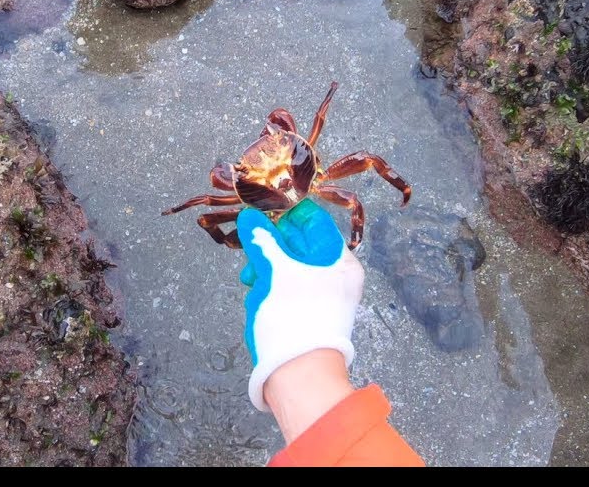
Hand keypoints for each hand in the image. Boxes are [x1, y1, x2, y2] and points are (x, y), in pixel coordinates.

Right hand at [237, 198, 363, 411]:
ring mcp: (322, 294)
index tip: (258, 210)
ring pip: (289, 265)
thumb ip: (262, 241)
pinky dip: (270, 286)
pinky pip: (287, 286)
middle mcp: (335, 274)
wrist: (298, 378)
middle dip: (270, 244)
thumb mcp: (275, 272)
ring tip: (251, 279)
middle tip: (249, 248)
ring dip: (266, 267)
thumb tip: (250, 216)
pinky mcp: (307, 311)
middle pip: (298, 242)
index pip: (313, 220)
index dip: (285, 212)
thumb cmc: (293, 320)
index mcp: (339, 260)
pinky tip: (256, 295)